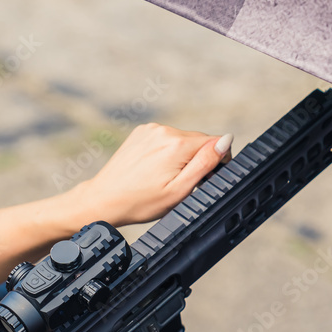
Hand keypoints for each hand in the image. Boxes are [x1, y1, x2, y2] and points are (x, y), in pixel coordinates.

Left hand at [68, 124, 232, 226]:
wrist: (105, 199)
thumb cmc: (141, 202)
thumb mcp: (180, 190)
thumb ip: (205, 163)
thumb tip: (226, 140)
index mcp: (177, 145)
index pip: (215, 143)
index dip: (215, 162)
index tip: (202, 179)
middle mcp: (164, 131)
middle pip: (198, 141)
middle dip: (196, 160)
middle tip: (178, 183)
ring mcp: (150, 129)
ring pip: (182, 140)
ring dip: (180, 156)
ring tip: (162, 178)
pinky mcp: (141, 132)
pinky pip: (165, 139)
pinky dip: (165, 152)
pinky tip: (153, 169)